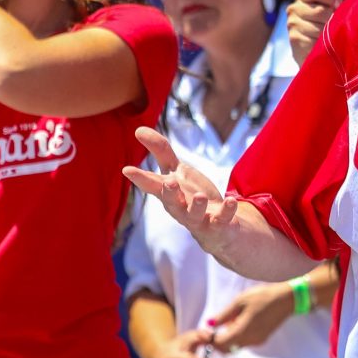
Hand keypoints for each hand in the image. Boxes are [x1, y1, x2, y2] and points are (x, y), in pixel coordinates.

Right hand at [124, 127, 239, 257]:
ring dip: (197, 206)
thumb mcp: (176, 172)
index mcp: (168, 193)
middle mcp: (180, 207)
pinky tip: (231, 200)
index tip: (127, 169)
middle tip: (168, 181)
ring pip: (194, 214)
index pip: (152, 184)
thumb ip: (161, 152)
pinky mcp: (218, 224)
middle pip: (171, 202)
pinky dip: (227, 211)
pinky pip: (222, 219)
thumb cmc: (190, 196)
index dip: (139, 177)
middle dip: (169, 193)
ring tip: (200, 196)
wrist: (216, 228)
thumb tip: (138, 128)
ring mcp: (199, 219)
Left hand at [209, 282, 292, 352]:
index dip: (211, 339)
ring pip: (236, 346)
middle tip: (215, 327)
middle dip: (218, 341)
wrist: (286, 299)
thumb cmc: (262, 297)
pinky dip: (238, 337)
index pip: (219, 344)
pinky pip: (245, 343)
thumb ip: (224, 315)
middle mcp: (249, 341)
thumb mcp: (240, 302)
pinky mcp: (262, 339)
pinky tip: (240, 322)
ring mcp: (257, 341)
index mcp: (242, 332)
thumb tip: (210, 324)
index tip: (207, 330)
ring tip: (230, 321)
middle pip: (227, 348)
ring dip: (228, 339)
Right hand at [287, 0, 339, 64]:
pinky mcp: (293, 38)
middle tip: (331, 27)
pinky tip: (318, 46)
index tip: (335, 3)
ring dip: (328, 34)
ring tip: (326, 39)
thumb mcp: (334, 6)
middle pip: (320, 9)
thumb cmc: (328, 29)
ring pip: (319, 25)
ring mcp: (292, 23)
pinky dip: (321, 44)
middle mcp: (294, 8)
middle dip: (331, 20)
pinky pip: (314, 37)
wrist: (319, 56)